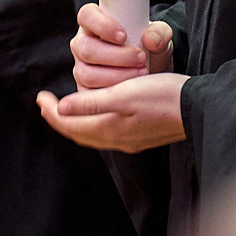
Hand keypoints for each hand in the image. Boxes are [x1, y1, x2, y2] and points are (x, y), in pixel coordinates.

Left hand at [36, 72, 188, 152]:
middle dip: (60, 120)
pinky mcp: (141, 137)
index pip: (70, 125)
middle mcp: (117, 139)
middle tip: (47, 105)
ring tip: (67, 109)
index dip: (52, 113)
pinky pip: (107, 134)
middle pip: (79, 133)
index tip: (40, 98)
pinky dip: (94, 123)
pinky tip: (99, 114)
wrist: (196, 108)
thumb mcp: (123, 95)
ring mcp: (130, 140)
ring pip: (93, 134)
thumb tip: (61, 109)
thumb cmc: (161, 96)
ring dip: (76, 122)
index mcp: (109, 129)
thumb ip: (91, 104)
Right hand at [69, 4, 172, 89]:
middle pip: (86, 48)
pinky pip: (89, 95)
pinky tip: (129, 89)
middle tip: (140, 58)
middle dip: (116, 56)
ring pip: (87, 73)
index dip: (102, 25)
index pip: (87, 16)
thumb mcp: (159, 37)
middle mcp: (83, 44)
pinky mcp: (84, 91)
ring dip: (117, 75)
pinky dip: (111, 93)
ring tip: (140, 73)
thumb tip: (151, 39)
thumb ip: (159, 32)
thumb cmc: (149, 49)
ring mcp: (81, 68)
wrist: (151, 75)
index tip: (123, 36)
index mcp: (94, 23)